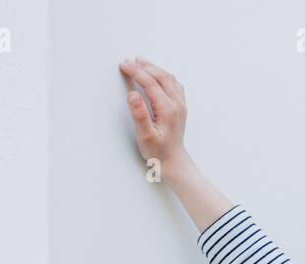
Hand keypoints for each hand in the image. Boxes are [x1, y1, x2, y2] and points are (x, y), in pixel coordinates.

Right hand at [118, 56, 189, 176]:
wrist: (173, 162)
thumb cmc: (158, 152)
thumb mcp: (145, 136)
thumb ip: (139, 114)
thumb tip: (132, 94)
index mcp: (168, 110)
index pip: (151, 83)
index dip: (136, 72)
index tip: (123, 65)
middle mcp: (177, 104)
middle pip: (161, 76)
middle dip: (144, 66)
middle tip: (129, 61)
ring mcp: (180, 105)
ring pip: (169, 78)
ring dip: (154, 68)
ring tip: (139, 62)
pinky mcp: (180, 107)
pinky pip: (174, 84)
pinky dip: (162, 75)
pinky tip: (155, 74)